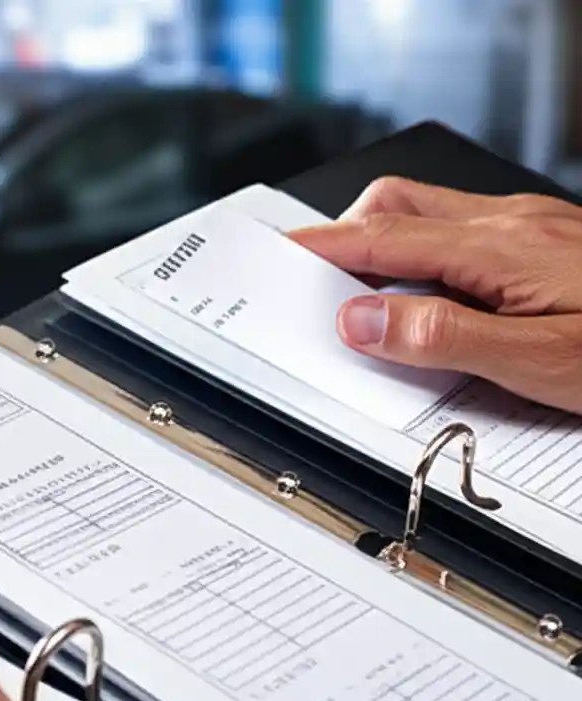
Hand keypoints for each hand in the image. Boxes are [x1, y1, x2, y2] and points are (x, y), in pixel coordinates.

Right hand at [290, 176, 581, 413]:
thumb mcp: (541, 361)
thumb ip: (444, 338)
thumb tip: (361, 320)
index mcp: (504, 246)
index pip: (383, 237)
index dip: (322, 247)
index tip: (281, 256)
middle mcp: (516, 223)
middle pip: (397, 206)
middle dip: (348, 240)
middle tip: (323, 288)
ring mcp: (536, 226)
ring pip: (431, 216)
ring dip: (390, 252)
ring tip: (379, 308)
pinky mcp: (552, 240)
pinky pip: (468, 233)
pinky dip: (431, 262)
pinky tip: (441, 306)